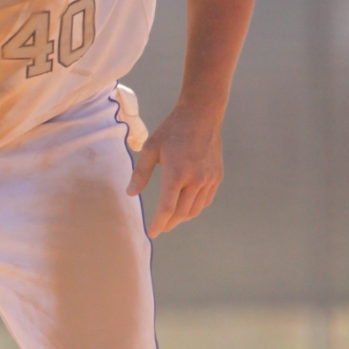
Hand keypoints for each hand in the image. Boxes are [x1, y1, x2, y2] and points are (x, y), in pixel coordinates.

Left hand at [126, 104, 223, 237]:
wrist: (202, 115)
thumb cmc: (172, 130)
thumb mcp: (151, 148)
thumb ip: (140, 173)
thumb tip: (130, 193)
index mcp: (176, 173)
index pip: (167, 208)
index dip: (158, 223)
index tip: (151, 233)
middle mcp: (195, 179)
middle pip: (181, 212)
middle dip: (169, 223)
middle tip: (159, 228)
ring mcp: (209, 179)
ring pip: (195, 209)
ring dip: (182, 217)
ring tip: (171, 219)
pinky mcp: (217, 176)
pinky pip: (206, 200)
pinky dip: (195, 207)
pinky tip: (186, 206)